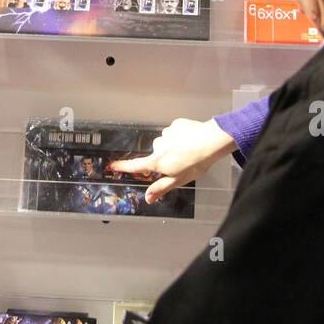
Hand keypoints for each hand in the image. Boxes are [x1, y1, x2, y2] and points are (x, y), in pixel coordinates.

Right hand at [110, 117, 236, 203]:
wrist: (210, 142)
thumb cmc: (196, 162)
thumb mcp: (178, 180)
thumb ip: (161, 188)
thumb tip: (148, 198)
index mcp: (157, 161)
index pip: (135, 165)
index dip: (123, 166)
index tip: (113, 165)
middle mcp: (158, 146)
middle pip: (156, 154)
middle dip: (165, 158)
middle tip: (180, 162)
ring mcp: (166, 134)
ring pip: (166, 142)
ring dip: (173, 146)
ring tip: (188, 151)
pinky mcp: (175, 125)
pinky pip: (174, 131)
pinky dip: (180, 136)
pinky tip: (190, 140)